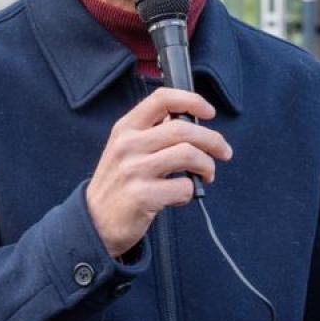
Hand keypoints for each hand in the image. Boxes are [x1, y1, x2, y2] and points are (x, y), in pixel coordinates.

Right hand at [85, 88, 232, 257]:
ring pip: (189, 154)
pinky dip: (190, 192)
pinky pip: (184, 187)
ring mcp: (134, 170)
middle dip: (213, 140)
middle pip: (183, 128)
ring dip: (207, 166)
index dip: (192, 100)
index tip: (209, 113)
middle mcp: (127, 145)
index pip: (162, 99)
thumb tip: (189, 121)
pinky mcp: (142, 195)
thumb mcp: (124, 149)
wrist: (95, 221)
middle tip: (223, 152)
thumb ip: (151, 133)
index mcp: (125, 128)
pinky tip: (179, 196)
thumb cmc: (118, 183)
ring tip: (206, 175)